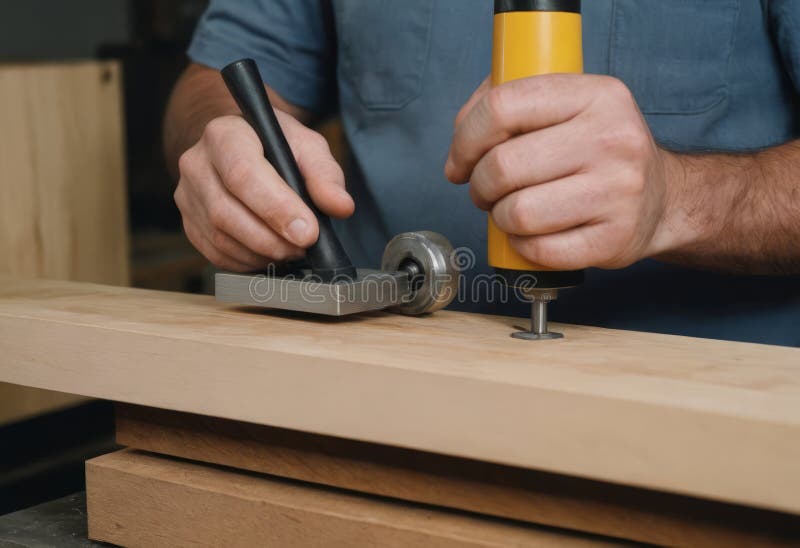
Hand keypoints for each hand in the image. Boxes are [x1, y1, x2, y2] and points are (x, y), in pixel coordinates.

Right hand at [175, 111, 353, 270]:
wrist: (240, 147)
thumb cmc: (275, 146)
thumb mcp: (306, 146)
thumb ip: (325, 174)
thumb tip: (341, 206)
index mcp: (224, 134)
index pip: (244, 174)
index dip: (276, 209)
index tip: (308, 233)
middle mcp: (196, 163)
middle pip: (226, 211)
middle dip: (272, 239)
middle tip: (304, 247)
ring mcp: (187, 195)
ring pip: (219, 237)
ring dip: (262, 253)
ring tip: (292, 250)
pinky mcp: (189, 223)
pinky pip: (215, 253)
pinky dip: (248, 262)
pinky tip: (270, 255)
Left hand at [445, 74, 680, 269]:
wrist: (661, 198)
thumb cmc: (595, 150)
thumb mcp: (566, 105)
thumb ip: (508, 102)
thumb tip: (461, 133)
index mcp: (596, 94)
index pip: (502, 106)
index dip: (465, 139)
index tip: (459, 162)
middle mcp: (613, 138)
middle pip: (503, 165)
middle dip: (480, 185)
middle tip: (487, 191)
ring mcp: (619, 191)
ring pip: (518, 213)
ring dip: (500, 218)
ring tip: (511, 211)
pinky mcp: (616, 238)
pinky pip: (540, 250)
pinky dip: (523, 246)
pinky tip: (533, 234)